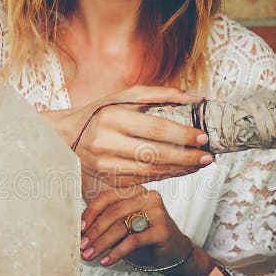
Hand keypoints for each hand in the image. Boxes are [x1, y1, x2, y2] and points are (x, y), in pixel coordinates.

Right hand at [70, 86, 212, 186]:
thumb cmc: (101, 113)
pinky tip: (180, 170)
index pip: (156, 129)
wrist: (68, 137)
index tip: (203, 137)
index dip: (183, 135)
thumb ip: (160, 94)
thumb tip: (195, 99)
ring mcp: (106, 165)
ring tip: (199, 164)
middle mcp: (106, 143)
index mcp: (112, 117)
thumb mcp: (125, 97)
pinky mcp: (108, 180)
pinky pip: (143, 180)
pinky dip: (165, 176)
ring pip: (151, 172)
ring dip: (180, 170)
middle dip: (186, 157)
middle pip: (156, 154)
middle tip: (208, 156)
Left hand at [80, 185, 192, 268]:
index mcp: (135, 191)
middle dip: (94, 232)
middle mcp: (147, 197)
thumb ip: (107, 221)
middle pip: (112, 213)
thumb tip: (81, 229)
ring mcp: (157, 212)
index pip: (107, 197)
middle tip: (82, 246)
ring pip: (121, 226)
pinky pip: (133, 241)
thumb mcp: (124, 225)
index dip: (90, 213)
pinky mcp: (162, 229)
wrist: (174, 251)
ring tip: (90, 255)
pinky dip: (117, 252)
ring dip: (102, 243)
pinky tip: (107, 260)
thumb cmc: (146, 237)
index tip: (79, 228)